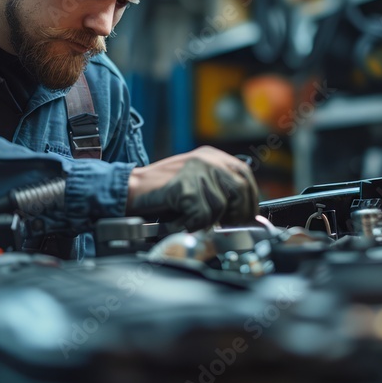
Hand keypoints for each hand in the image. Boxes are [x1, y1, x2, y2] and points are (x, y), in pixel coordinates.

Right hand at [126, 146, 258, 230]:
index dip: (249, 200)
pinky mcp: (186, 187)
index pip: (245, 176)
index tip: (245, 217)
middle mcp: (207, 159)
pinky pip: (202, 215)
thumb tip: (243, 212)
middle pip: (240, 190)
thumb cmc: (163, 191)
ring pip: (220, 206)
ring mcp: (196, 171)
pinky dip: (192, 224)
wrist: (132, 189)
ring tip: (190, 219)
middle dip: (236, 214)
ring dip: (207, 220)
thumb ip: (219, 189)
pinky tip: (180, 219)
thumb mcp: (196, 180)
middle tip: (223, 226)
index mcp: (212, 156)